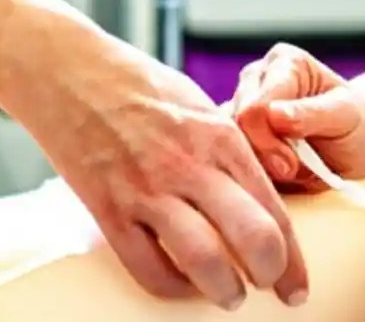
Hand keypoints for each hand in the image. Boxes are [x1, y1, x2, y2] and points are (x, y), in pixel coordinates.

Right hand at [5, 37, 308, 310]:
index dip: (293, 257)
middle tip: (272, 288)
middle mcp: (190, 165)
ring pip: (204, 261)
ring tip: (229, 294)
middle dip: (271, 275)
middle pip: (253, 238)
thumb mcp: (198, 104)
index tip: (296, 282)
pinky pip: (148, 267)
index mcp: (220, 136)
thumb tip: (252, 194)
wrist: (67, 71)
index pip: (273, 209)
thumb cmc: (135, 83)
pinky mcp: (108, 208)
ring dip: (224, 289)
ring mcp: (147, 189)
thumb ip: (226, 147)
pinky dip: (171, 287)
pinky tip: (181, 284)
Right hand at [230, 44, 364, 188]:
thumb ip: (310, 114)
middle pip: (236, 124)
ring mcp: (240, 102)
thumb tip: (274, 115)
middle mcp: (256, 77)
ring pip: (228, 140)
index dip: (268, 141)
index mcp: (284, 63)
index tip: (291, 165)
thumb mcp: (344, 116)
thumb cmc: (352, 121)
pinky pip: (228, 153)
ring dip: (258, 163)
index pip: (255, 106)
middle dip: (264, 155)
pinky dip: (251, 169)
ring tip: (289, 168)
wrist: (353, 139)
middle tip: (291, 170)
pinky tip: (272, 171)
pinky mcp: (234, 128)